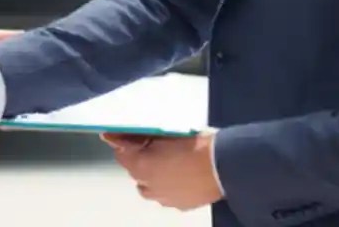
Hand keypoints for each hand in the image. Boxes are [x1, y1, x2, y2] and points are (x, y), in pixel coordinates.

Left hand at [102, 132, 222, 210]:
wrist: (223, 165)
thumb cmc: (195, 145)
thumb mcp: (164, 133)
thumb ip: (139, 136)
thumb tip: (115, 135)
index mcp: (141, 166)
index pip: (120, 154)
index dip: (125, 143)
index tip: (132, 136)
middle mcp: (148, 186)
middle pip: (134, 171)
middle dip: (139, 159)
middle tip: (152, 147)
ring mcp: (163, 198)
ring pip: (148, 187)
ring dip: (150, 176)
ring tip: (164, 164)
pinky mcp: (179, 204)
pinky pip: (165, 195)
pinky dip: (166, 186)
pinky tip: (178, 177)